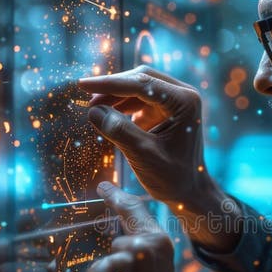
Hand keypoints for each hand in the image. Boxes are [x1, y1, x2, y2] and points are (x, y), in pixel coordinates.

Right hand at [79, 66, 210, 206]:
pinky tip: (106, 115)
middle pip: (140, 79)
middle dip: (112, 88)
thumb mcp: (144, 156)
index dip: (110, 83)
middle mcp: (182, 95)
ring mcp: (174, 101)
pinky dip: (121, 105)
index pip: (142, 84)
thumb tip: (94, 111)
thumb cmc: (172, 177)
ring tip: (93, 110)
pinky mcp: (165, 109)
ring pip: (138, 88)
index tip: (82, 84)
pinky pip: (139, 99)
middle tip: (86, 99)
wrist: (188, 192)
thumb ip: (120, 132)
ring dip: (115, 96)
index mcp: (185, 102)